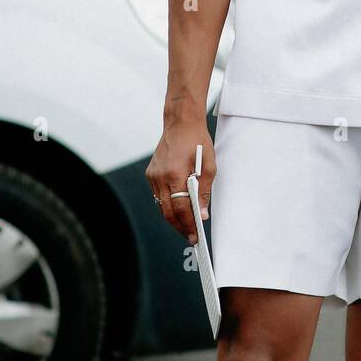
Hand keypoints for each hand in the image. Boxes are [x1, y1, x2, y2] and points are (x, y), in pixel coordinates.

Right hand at [146, 114, 214, 244]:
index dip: (188, 224)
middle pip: (167, 211)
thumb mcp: (209, 166)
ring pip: (161, 205)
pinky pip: (158, 195)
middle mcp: (160, 177)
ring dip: (173, 217)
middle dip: (180, 226)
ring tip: (186, 226)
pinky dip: (167, 204)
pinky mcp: (150, 173)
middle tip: (190, 237)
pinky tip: (178, 208)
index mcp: (175, 174)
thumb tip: (202, 213)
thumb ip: (204, 191)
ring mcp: (153, 176)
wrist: (181, 123)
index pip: (180, 208)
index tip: (195, 236)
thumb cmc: (197, 141)